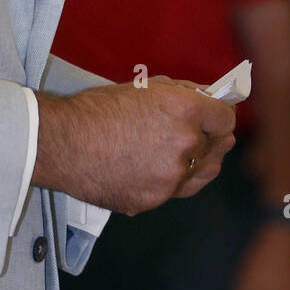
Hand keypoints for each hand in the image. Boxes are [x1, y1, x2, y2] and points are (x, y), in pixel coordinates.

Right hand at [33, 74, 236, 215]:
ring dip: (197, 163)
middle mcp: (186, 145)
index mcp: (185, 110)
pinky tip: (149, 169)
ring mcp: (171, 178)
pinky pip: (172, 191)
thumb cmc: (98, 108)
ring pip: (201, 174)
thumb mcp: (144, 88)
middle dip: (211, 139)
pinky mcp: (154, 201)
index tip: (215, 116)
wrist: (63, 142)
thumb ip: (180, 94)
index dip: (220, 115)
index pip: (225, 118)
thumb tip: (204, 98)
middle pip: (218, 148)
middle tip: (200, 135)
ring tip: (179, 154)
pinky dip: (166, 180)